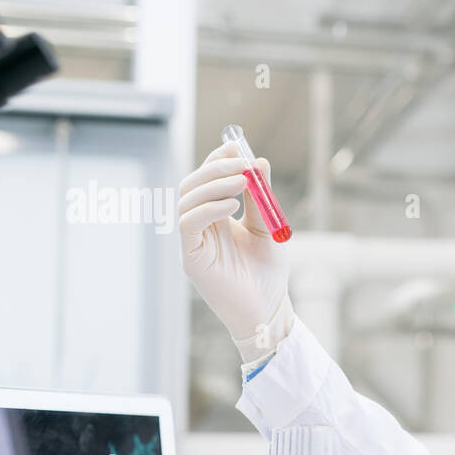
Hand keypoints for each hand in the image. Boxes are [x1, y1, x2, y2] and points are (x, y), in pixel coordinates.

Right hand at [177, 141, 292, 365]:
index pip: (206, 179)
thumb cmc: (268, 272)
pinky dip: (208, 208)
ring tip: (242, 182)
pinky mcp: (191, 258)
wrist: (269, 307)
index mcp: (215, 217)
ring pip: (186, 200)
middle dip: (214, 169)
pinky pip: (188, 224)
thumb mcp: (268, 226)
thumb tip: (259, 161)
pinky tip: (231, 206)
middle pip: (192, 185)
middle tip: (241, 163)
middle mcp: (200, 227)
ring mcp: (193, 242)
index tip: (236, 147)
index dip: (217, 160)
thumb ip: (261, 197)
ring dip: (213, 185)